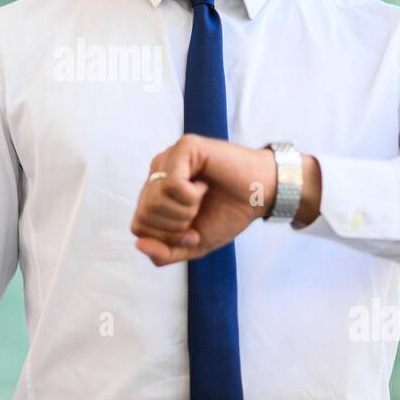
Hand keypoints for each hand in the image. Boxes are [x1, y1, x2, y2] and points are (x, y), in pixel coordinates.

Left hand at [130, 134, 276, 265]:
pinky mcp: (184, 146)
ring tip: (202, 197)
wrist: (261, 196)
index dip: (166, 239)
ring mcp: (169, 158)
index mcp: (155, 194)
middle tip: (198, 213)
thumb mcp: (193, 244)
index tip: (193, 233)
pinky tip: (204, 185)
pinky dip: (191, 196)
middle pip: (144, 214)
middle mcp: (157, 173)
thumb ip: (164, 253)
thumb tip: (138, 245)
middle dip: (176, 226)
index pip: (139, 226)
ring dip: (184, 210)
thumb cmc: (227, 214)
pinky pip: (172, 184)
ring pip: (155, 200)